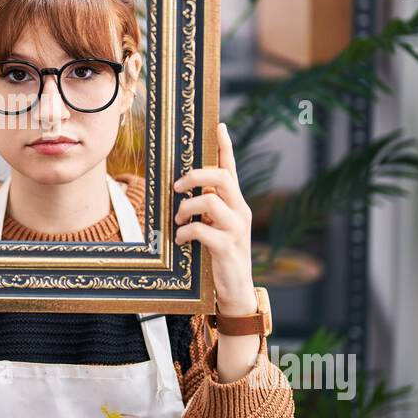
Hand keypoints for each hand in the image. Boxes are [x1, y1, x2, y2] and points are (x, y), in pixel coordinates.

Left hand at [172, 121, 256, 317]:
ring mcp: (236, 229)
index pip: (231, 168)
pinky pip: (202, 231)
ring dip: (187, 208)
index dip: (225, 146)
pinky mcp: (227, 248)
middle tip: (177, 186)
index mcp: (235, 204)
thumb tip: (182, 191)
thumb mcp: (215, 228)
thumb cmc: (219, 257)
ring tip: (179, 220)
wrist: (236, 292)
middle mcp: (240, 211)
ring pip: (210, 202)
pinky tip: (182, 240)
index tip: (219, 125)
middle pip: (222, 178)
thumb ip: (207, 209)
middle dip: (195, 176)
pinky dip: (186, 232)